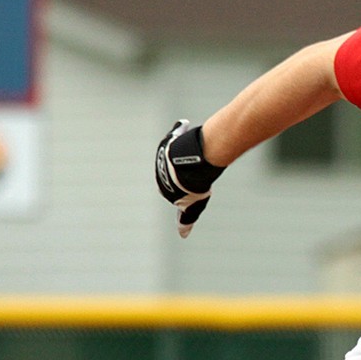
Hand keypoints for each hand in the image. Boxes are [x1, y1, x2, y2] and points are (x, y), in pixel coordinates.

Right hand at [155, 120, 224, 238]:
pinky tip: (184, 124)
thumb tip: (183, 235)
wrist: (190, 169)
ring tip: (196, 150)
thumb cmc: (192, 188)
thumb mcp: (191, 207)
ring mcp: (164, 155)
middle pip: (175, 169)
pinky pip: (175, 133)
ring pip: (176, 151)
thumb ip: (186, 220)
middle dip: (184, 169)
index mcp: (163, 186)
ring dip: (183, 150)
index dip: (187, 185)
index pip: (175, 187)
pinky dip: (179, 130)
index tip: (197, 183)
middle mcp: (160, 170)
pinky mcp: (168, 141)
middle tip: (199, 168)